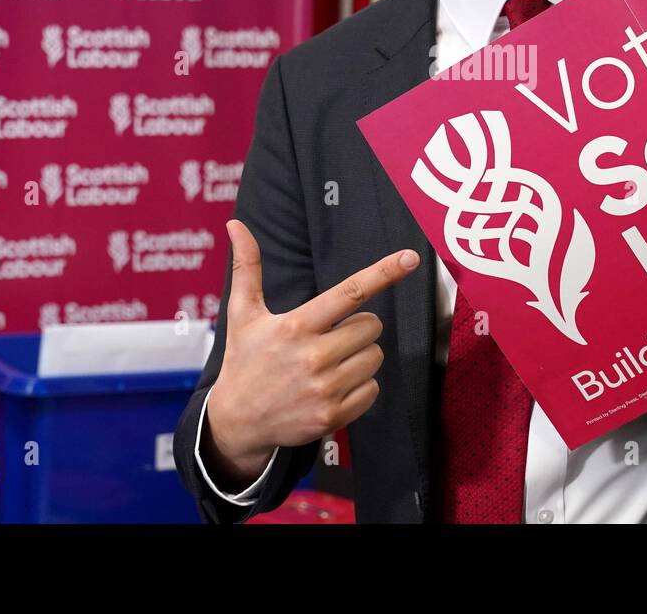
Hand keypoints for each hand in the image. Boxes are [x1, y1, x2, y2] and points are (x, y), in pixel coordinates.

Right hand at [203, 219, 419, 487]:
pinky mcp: (332, 416)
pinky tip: (332, 387)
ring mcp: (325, 389)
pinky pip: (373, 389)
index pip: (350, 292)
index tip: (410, 257)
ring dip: (360, 356)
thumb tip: (236, 224)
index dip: (383, 272)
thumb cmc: (244, 360)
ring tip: (328, 363)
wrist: (236, 422)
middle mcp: (313, 356)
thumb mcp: (243, 313)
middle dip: (358, 327)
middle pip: (372, 326)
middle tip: (330, 337)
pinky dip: (360, 386)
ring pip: (376, 357)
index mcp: (296, 326)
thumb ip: (247, 267)